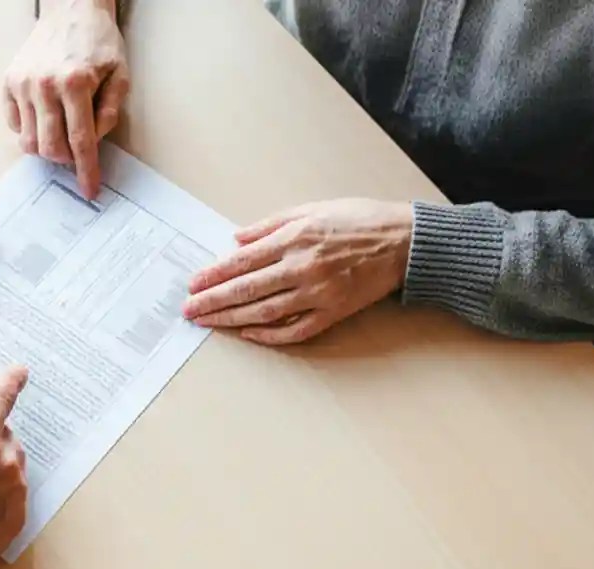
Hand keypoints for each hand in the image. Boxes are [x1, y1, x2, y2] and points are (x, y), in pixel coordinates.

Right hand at [4, 0, 128, 198]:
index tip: (89, 190)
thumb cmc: (98, 41)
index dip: (86, 171)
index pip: (81, 142)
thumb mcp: (120, 74)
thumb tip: (94, 142)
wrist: (71, 8)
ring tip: (60, 131)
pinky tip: (44, 117)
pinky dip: (29, 130)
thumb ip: (110, 112)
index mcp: (75, 84)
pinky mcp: (9, 82)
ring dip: (46, 147)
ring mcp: (23, 84)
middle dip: (65, 160)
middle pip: (50, 148)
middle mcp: (45, 85)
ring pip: (28, 142)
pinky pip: (14, 124)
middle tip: (76, 152)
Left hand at [183, 199, 413, 344]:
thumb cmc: (359, 220)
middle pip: (247, 289)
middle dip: (213, 301)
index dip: (214, 275)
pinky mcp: (334, 312)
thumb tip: (237, 240)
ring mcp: (318, 293)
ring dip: (232, 319)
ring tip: (209, 323)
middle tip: (189, 310)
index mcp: (294, 238)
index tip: (193, 284)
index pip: (242, 261)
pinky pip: (296, 330)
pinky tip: (249, 334)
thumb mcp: (312, 209)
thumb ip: (271, 225)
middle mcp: (302, 267)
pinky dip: (270, 335)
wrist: (404, 242)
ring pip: (265, 312)